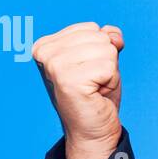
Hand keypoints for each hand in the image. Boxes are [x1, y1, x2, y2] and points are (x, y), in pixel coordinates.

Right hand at [32, 22, 124, 158]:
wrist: (93, 131)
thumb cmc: (97, 95)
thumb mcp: (103, 59)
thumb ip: (108, 39)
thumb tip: (113, 35)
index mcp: (46, 45)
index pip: (92, 28)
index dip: (101, 51)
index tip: (89, 72)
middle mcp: (44, 52)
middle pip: (100, 37)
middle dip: (106, 61)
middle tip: (94, 83)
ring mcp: (54, 65)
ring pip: (106, 50)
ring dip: (109, 72)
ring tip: (95, 88)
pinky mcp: (67, 80)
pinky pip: (109, 67)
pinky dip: (110, 82)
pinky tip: (96, 94)